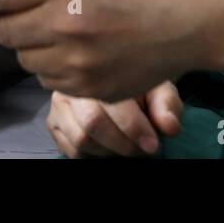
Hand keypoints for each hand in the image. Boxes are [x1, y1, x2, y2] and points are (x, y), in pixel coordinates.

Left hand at [0, 0, 208, 100]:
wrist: (187, 20)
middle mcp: (66, 20)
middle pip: (2, 32)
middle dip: (5, 23)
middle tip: (26, 14)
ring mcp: (78, 60)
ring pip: (23, 60)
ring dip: (33, 47)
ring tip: (68, 32)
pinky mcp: (89, 88)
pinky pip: (50, 82)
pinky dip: (56, 69)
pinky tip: (85, 53)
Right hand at [47, 81, 182, 157]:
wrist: (120, 81)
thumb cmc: (140, 86)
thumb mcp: (160, 90)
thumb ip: (166, 106)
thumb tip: (169, 127)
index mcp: (99, 67)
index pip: (111, 103)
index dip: (134, 128)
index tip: (153, 144)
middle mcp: (73, 83)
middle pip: (92, 122)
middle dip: (123, 144)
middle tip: (143, 150)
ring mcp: (59, 104)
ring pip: (80, 139)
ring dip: (109, 151)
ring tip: (127, 147)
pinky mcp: (53, 123)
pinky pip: (71, 149)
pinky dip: (93, 155)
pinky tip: (109, 147)